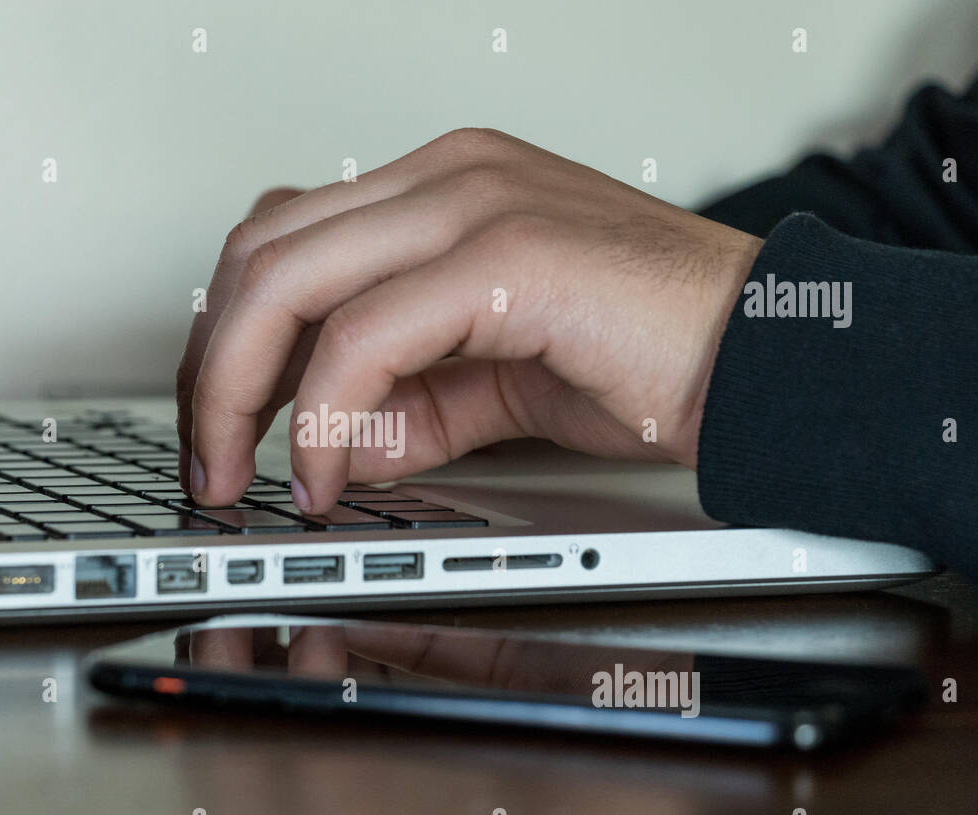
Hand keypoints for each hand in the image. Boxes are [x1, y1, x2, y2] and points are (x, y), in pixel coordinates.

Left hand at [175, 128, 762, 513]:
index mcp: (440, 190)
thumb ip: (411, 405)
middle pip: (262, 251)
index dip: (229, 339)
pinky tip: (328, 472)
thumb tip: (336, 445)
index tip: (217, 425)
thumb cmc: (650, 359)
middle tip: (208, 460)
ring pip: (288, 278)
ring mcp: (475, 202)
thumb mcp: (495, 388)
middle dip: (212, 368)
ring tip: (244, 473)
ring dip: (242, 389)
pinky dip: (326, 412)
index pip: (283, 243)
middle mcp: (446, 178)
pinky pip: (365, 333)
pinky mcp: (506, 255)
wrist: (769, 364)